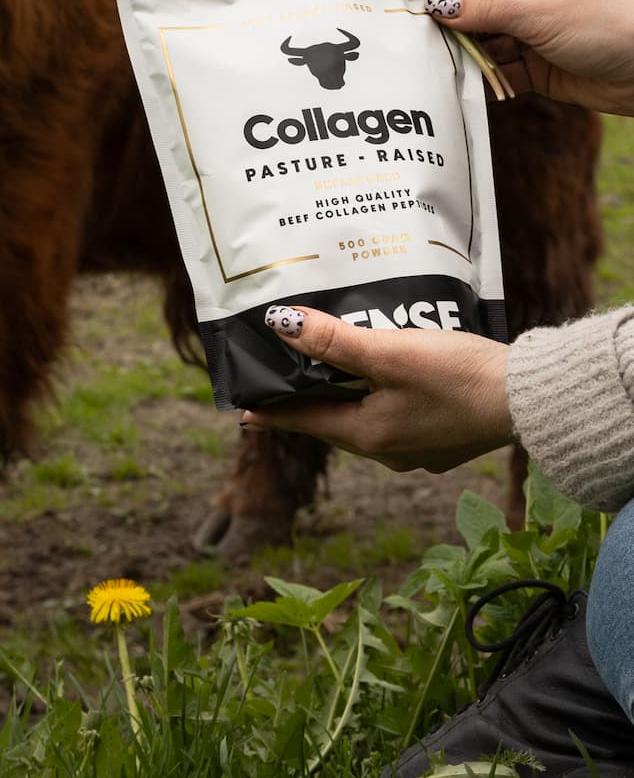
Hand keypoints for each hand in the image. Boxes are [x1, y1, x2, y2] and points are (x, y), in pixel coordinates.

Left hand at [242, 307, 513, 472]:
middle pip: (333, 421)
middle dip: (309, 400)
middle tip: (285, 381)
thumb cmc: (459, 377)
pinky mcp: (443, 438)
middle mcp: (389, 451)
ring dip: (346, 397)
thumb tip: (280, 326)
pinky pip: (396, 417)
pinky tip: (386, 378)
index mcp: (368, 436)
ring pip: (366, 420)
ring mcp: (418, 449)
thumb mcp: (389, 353)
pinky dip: (380, 397)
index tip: (244, 412)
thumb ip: (333, 342)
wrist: (533, 401)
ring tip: (330, 372)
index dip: (272, 412)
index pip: (303, 421)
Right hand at [426, 0, 633, 115]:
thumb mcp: (539, 16)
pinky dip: (483, 81)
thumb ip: (485, 12)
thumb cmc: (602, 27)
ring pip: (481, 47)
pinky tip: (463, 90)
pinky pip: (496, 73)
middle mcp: (524, 1)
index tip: (410, 12)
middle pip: (471, 16)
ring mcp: (528, 36)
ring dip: (465, 61)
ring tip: (438, 72)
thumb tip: (435, 5)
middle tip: (417, 49)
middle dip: (450, 34)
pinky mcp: (532, 68)